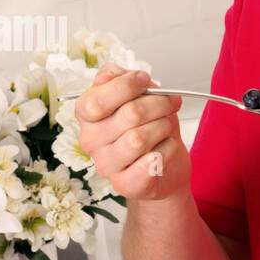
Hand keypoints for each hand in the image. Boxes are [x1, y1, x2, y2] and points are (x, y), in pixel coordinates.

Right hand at [74, 64, 187, 200]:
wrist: (165, 164)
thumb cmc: (149, 126)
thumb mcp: (137, 95)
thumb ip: (121, 79)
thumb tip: (110, 75)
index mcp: (88, 115)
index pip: (96, 100)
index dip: (126, 86)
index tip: (146, 80)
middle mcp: (90, 141)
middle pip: (129, 115)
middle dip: (158, 104)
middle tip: (171, 103)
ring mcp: (105, 165)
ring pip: (139, 139)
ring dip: (163, 127)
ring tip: (166, 127)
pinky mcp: (125, 184)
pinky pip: (151, 162)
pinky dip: (167, 150)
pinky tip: (165, 148)